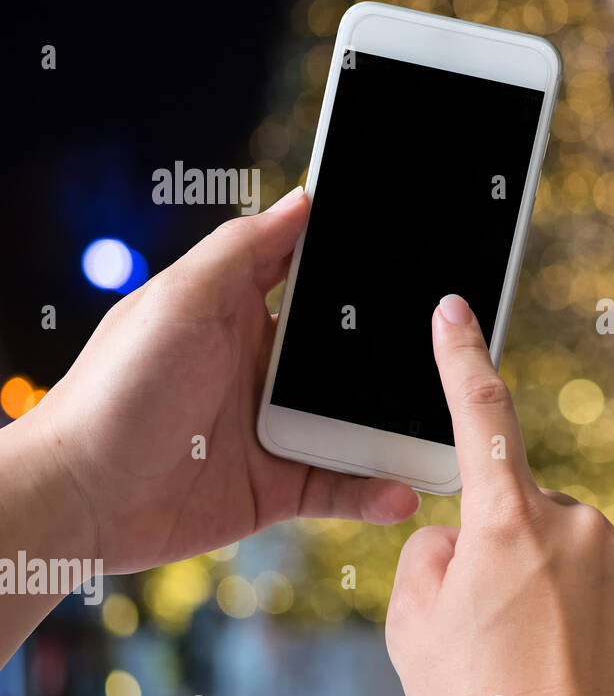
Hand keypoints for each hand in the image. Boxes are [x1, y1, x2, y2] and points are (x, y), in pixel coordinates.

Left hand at [13, 187, 418, 574]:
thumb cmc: (116, 389)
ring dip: (396, 430)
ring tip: (443, 432)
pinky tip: (402, 490)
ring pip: (356, 424)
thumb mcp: (180, 299)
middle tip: (452, 353)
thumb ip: (244, 249)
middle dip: (397, 356)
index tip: (416, 262)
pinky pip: (340, 487)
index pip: (313, 283)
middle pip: (348, 357)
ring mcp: (274, 430)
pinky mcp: (277, 487)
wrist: (79, 497)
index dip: (359, 271)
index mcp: (241, 316)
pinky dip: (374, 490)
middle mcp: (263, 370)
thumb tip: (303, 198)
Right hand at [385, 294, 613, 695]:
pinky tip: (598, 670)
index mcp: (507, 523)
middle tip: (505, 631)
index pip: (480, 415)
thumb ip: (429, 557)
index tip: (459, 310)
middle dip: (519, 555)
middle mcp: (581, 527)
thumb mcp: (412, 632)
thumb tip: (459, 539)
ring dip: (569, 594)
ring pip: (589, 559)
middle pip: (538, 517)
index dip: (463, 356)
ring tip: (551, 663)